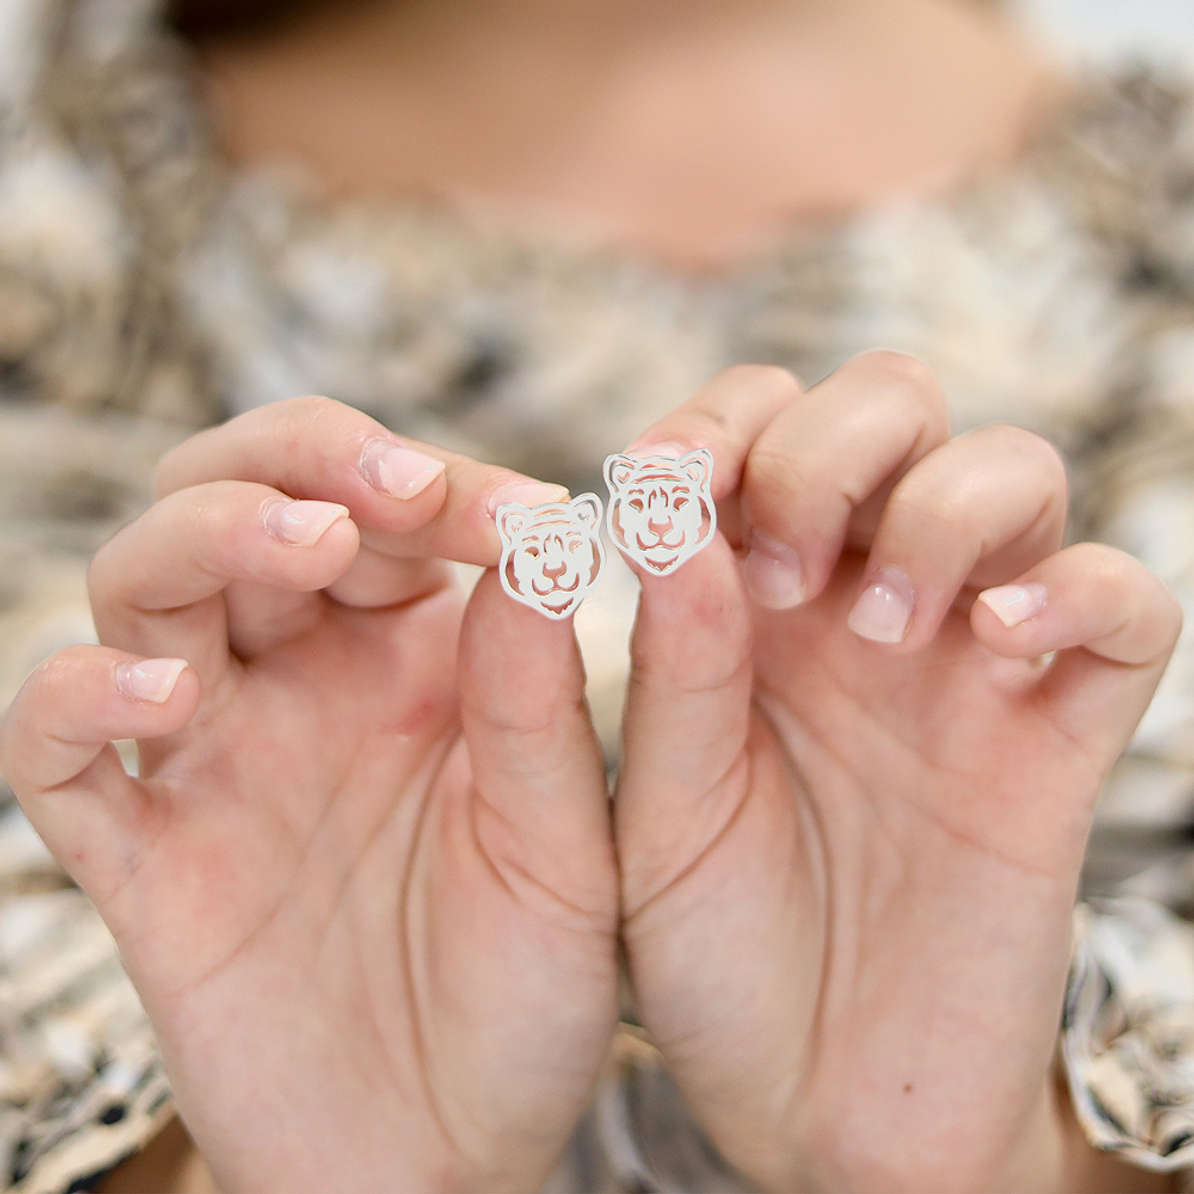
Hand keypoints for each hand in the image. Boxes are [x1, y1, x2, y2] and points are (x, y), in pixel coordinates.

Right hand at [0, 398, 618, 1193]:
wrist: (450, 1149)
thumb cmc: (526, 986)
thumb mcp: (559, 839)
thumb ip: (538, 695)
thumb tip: (540, 537)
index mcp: (415, 657)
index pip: (390, 508)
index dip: (439, 485)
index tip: (521, 512)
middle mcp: (305, 683)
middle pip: (241, 501)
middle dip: (299, 469)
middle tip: (375, 499)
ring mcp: (214, 757)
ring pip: (145, 587)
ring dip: (204, 540)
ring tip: (299, 553)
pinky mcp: (141, 853)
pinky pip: (55, 746)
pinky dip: (79, 696)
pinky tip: (167, 698)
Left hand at [613, 356, 1182, 1191]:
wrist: (812, 1097)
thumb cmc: (712, 948)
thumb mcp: (658, 811)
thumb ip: (671, 666)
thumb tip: (672, 517)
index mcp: (743, 601)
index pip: (752, 419)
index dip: (713, 419)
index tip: (664, 486)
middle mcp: (855, 603)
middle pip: (890, 401)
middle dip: (828, 445)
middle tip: (778, 566)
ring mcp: (965, 659)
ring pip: (1011, 469)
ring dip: (941, 507)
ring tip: (881, 628)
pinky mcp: (1059, 734)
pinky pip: (1122, 603)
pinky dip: (1076, 589)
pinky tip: (999, 638)